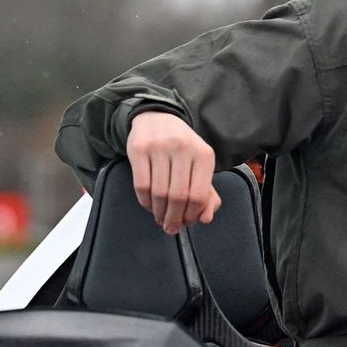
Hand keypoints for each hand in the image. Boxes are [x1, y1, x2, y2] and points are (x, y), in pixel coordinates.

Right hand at [126, 110, 220, 233]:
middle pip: (178, 196)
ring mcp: (159, 147)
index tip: (187, 223)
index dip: (192, 215)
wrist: (158, 119)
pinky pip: (141, 185)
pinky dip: (145, 201)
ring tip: (160, 218)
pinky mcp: (138, 149)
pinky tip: (149, 205)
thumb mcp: (200, 167)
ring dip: (159, 212)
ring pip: (159, 192)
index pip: (199, 195)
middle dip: (174, 218)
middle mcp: (183, 149)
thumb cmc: (183, 150)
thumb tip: (206, 219)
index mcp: (204, 155)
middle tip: (171, 228)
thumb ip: (208, 194)